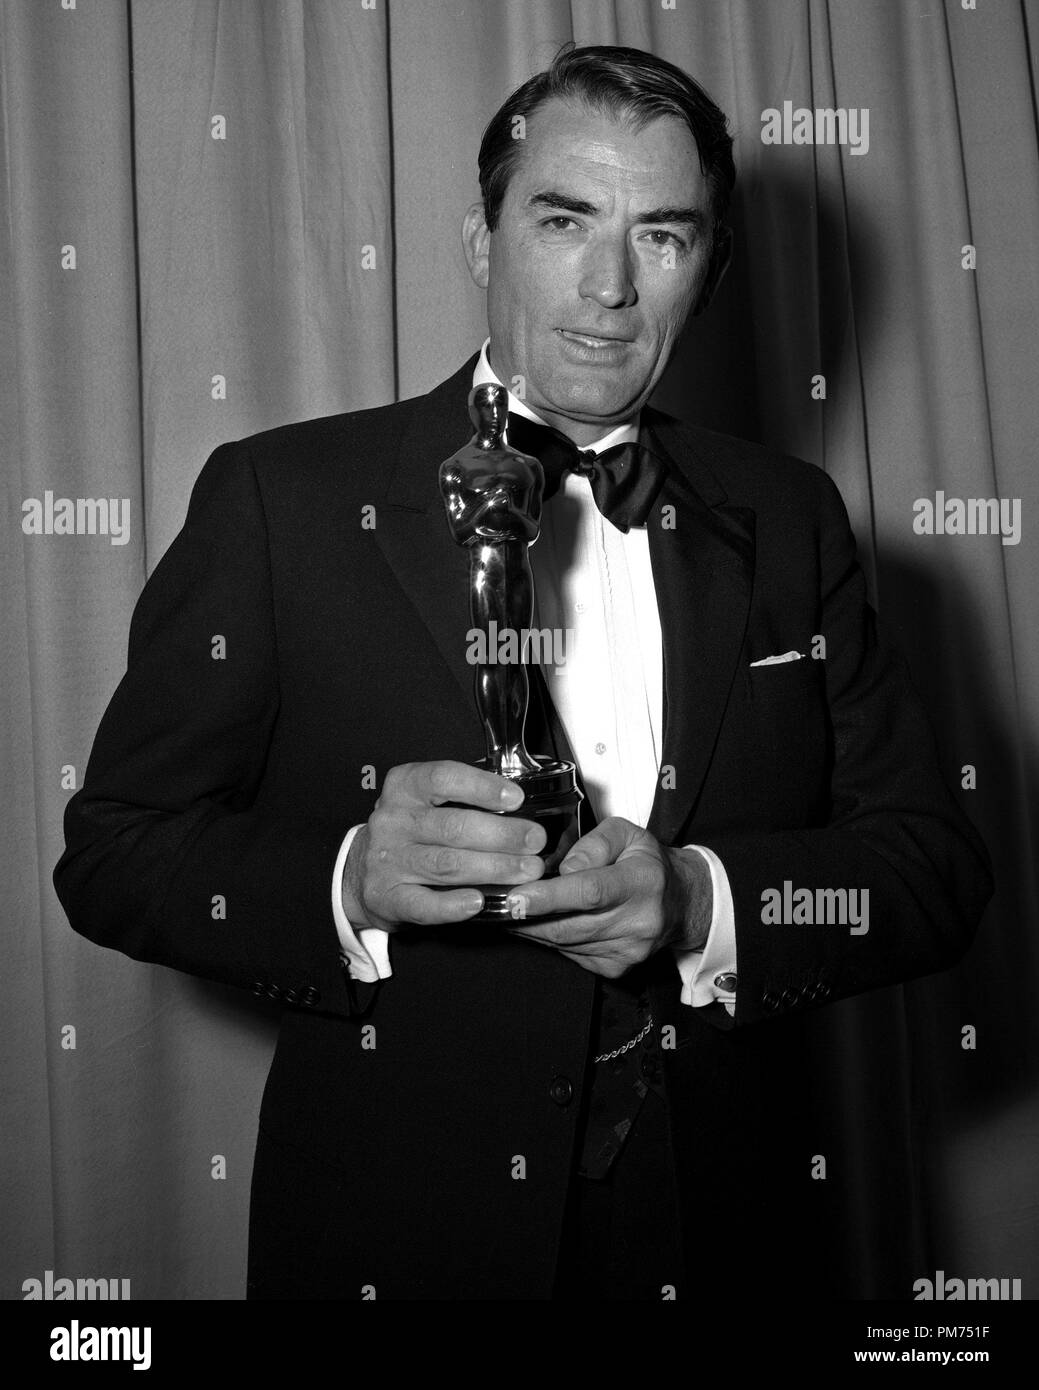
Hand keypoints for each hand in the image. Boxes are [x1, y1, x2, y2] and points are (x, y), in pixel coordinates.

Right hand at [342, 760, 545, 931]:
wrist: (360, 872)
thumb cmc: (410, 832)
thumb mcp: (425, 802)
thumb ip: (463, 799)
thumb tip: (521, 805)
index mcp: (405, 787)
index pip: (443, 778)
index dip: (482, 787)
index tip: (517, 798)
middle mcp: (393, 821)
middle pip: (453, 826)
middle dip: (502, 835)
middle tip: (535, 842)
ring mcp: (388, 860)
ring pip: (446, 864)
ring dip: (493, 868)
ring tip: (527, 870)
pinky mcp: (386, 897)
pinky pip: (423, 904)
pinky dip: (453, 905)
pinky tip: (479, 901)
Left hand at [503, 817, 711, 978]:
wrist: (678, 903)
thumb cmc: (646, 863)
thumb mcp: (626, 833)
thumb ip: (594, 843)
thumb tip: (565, 868)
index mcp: (642, 882)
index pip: (590, 892)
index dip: (549, 896)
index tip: (515, 897)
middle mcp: (638, 922)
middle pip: (570, 924)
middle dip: (527, 916)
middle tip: (494, 903)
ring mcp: (627, 952)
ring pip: (564, 943)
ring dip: (531, 928)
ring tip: (506, 910)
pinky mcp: (615, 969)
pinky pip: (568, 954)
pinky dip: (547, 939)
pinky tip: (534, 923)